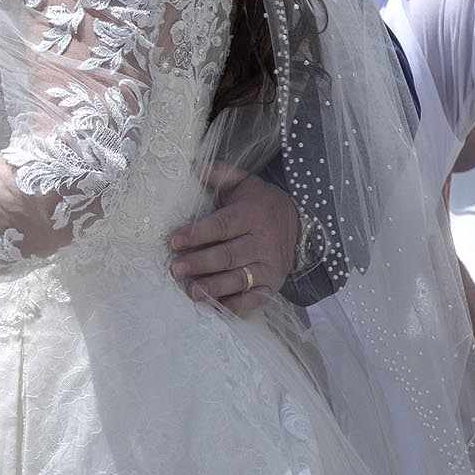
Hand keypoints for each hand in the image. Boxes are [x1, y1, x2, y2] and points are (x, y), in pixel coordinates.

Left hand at [167, 163, 298, 314]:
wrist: (300, 225)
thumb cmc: (260, 203)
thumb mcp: (245, 183)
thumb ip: (221, 174)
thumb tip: (195, 167)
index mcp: (251, 215)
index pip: (222, 226)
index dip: (197, 233)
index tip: (173, 240)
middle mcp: (261, 242)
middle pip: (228, 255)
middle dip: (200, 263)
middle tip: (175, 268)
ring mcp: (268, 267)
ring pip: (239, 280)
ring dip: (213, 287)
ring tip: (191, 291)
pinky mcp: (272, 286)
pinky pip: (253, 300)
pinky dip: (234, 306)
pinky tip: (214, 307)